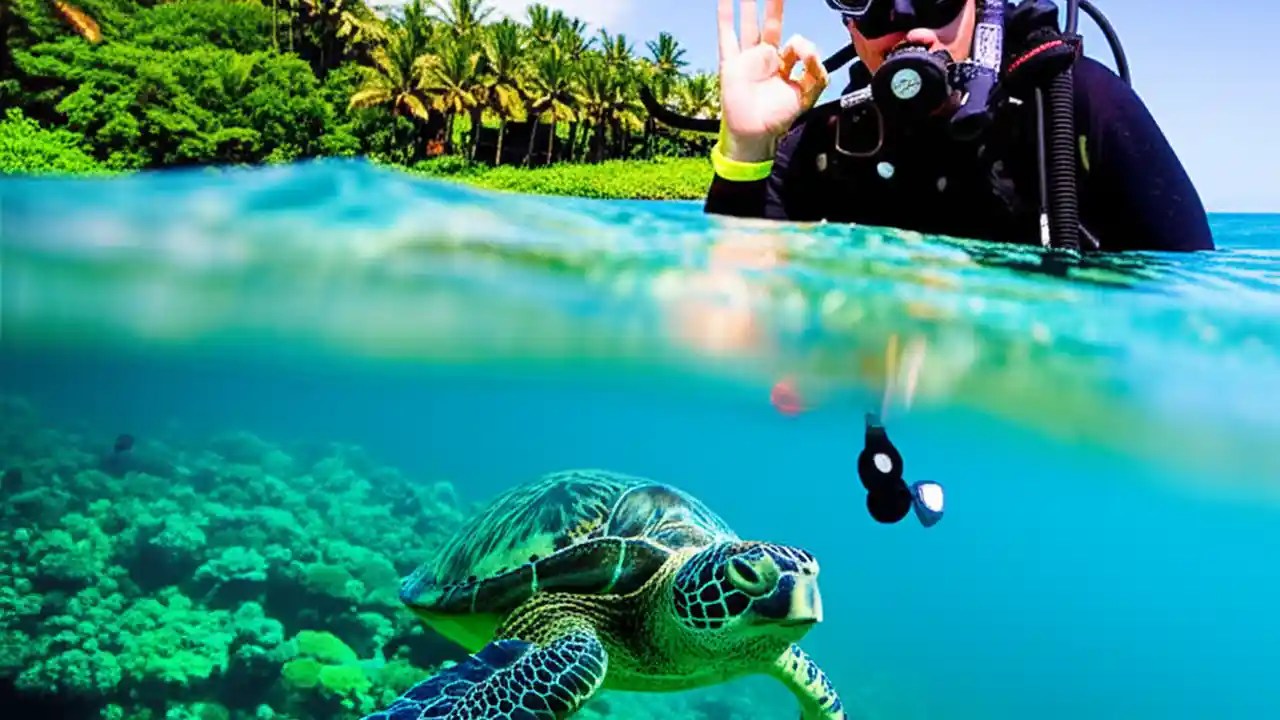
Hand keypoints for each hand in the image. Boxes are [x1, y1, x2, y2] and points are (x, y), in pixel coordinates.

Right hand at [717, 0, 828, 161]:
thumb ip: (816, 73)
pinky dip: (725, 16)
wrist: (755, 134)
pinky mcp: (732, 63)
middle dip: (775, 4)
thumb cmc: (778, 118)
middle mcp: (766, 57)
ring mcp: (748, 58)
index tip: (804, 58)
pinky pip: (727, 36)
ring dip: (749, 3)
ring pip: (749, 24)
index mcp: (784, 64)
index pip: (797, 43)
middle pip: (771, 23)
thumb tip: (809, 51)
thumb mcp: (806, 95)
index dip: (804, 46)